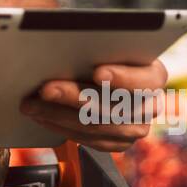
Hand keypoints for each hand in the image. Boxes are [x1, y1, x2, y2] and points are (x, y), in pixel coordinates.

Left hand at [19, 59, 168, 152]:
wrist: (105, 78)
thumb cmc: (104, 54)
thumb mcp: (107, 44)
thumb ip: (97, 44)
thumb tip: (68, 42)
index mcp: (155, 75)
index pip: (146, 79)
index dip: (123, 77)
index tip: (98, 72)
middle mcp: (151, 106)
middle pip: (113, 107)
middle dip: (74, 97)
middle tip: (46, 88)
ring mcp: (135, 128)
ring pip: (95, 127)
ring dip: (58, 115)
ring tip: (32, 103)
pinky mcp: (117, 143)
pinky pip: (87, 141)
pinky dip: (59, 127)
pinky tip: (40, 115)